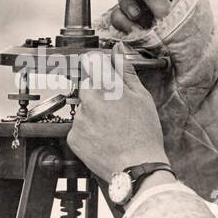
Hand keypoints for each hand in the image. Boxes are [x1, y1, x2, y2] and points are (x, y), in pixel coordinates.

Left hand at [67, 45, 167, 180]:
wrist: (137, 167)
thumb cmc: (143, 134)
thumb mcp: (142, 97)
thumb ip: (126, 71)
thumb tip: (118, 50)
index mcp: (106, 86)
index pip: (91, 61)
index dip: (99, 67)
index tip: (104, 73)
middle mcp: (89, 100)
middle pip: (87, 86)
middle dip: (98, 93)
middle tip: (114, 109)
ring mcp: (80, 119)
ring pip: (82, 108)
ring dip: (92, 113)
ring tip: (111, 128)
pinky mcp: (74, 137)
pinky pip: (78, 127)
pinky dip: (87, 131)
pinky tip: (103, 138)